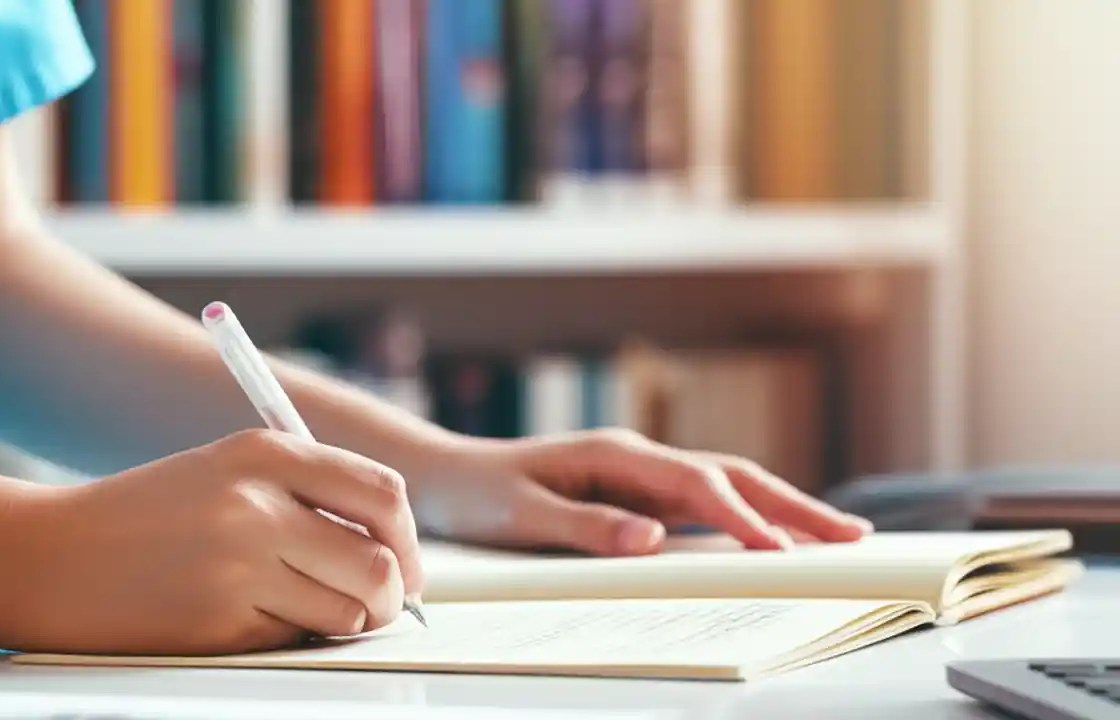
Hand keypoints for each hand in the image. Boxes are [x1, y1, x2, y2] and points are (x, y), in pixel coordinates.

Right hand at [22, 430, 421, 654]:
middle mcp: (257, 504)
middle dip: (392, 596)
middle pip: (380, 563)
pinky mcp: (218, 624)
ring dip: (343, 619)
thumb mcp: (228, 471)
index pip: (383, 494)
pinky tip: (248, 616)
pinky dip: (290, 635)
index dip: (408, 538)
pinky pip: (295, 638)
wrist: (49, 557)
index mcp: (265, 452)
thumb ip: (310, 493)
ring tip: (305, 606)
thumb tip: (396, 551)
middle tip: (380, 605)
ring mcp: (237, 566)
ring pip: (348, 611)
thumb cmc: (149, 514)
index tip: (405, 563)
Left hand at [409, 429, 872, 555]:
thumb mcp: (523, 516)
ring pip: (725, 486)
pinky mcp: (634, 492)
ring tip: (833, 534)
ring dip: (779, 508)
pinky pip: (701, 504)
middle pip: (732, 476)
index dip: (744, 518)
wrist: (447, 476)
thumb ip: (587, 526)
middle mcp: (637, 458)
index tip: (784, 550)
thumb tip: (653, 539)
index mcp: (616, 455)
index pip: (699, 485)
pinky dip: (743, 518)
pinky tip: (767, 535)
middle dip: (793, 504)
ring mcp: (639, 473)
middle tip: (853, 534)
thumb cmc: (478, 494)